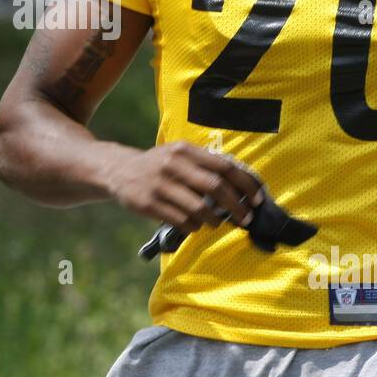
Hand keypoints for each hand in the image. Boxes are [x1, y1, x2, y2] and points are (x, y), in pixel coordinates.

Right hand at [104, 141, 264, 234]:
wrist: (119, 171)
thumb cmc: (160, 165)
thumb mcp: (179, 155)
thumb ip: (205, 165)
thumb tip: (242, 186)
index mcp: (185, 150)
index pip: (225, 166)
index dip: (245, 184)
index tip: (257, 199)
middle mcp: (173, 164)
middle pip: (215, 187)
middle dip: (236, 206)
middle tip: (245, 218)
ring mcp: (160, 185)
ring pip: (199, 208)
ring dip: (214, 220)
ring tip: (215, 222)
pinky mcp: (149, 204)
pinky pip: (182, 221)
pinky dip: (194, 226)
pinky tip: (194, 224)